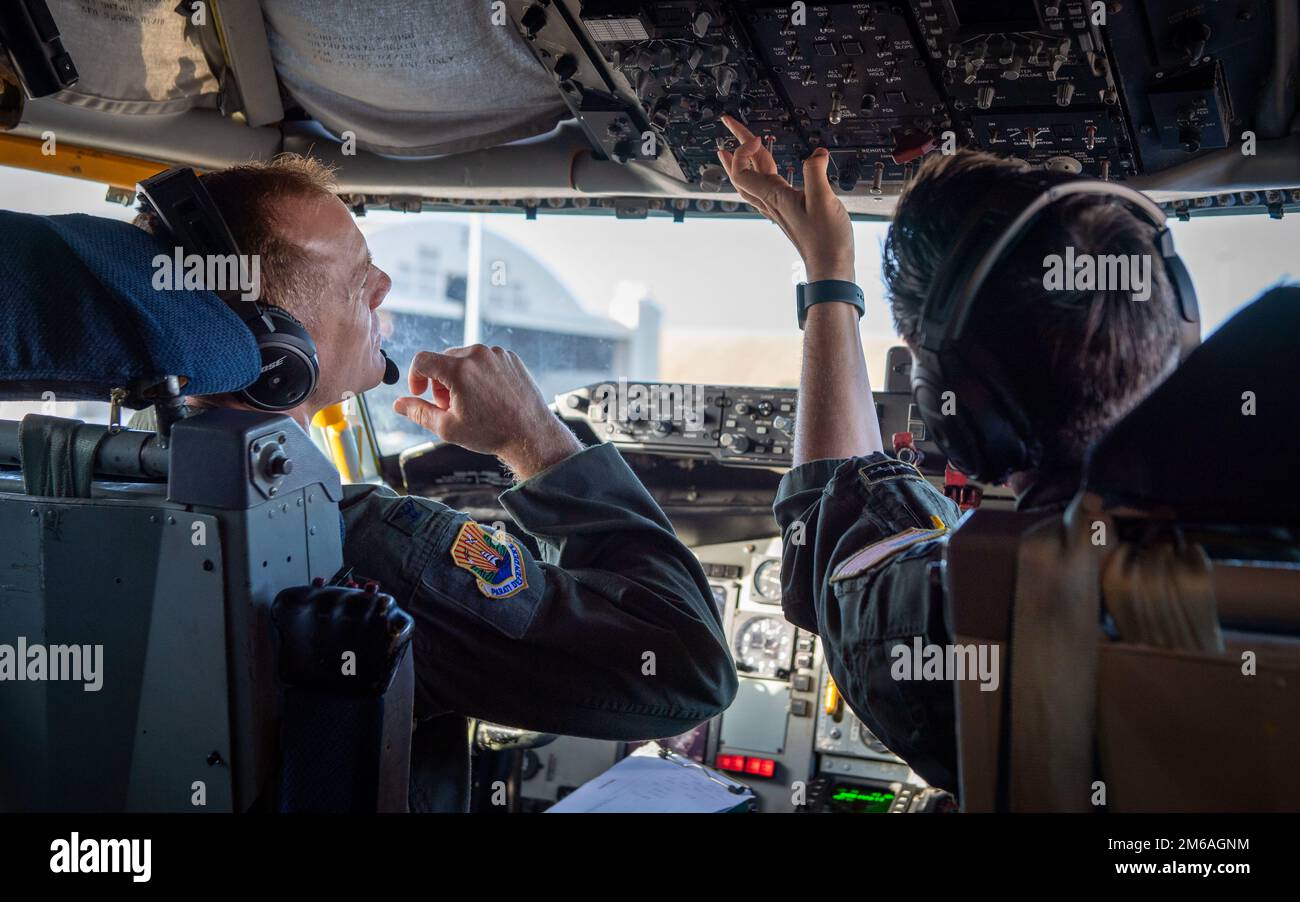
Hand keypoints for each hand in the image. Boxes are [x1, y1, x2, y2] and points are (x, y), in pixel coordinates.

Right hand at [393, 345, 582, 479]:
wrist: (531, 434)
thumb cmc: (491, 433)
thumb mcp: (447, 428)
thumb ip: (418, 412)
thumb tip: (398, 404)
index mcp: (460, 369)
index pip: (422, 360)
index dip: (415, 377)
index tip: (420, 393)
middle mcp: (478, 355)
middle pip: (443, 359)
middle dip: (440, 382)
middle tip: (450, 406)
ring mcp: (497, 354)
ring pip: (464, 358)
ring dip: (459, 377)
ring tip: (470, 403)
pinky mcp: (510, 357)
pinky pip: (485, 359)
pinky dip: (479, 374)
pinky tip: (487, 396)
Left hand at [716, 115, 854, 282]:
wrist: (830, 265)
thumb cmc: (826, 240)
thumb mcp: (824, 200)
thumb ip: (816, 172)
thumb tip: (816, 153)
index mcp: (774, 196)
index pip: (742, 170)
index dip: (745, 149)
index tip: (758, 136)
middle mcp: (771, 202)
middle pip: (743, 171)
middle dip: (735, 146)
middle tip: (728, 123)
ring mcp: (777, 208)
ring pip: (751, 181)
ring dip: (742, 161)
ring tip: (732, 148)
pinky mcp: (788, 211)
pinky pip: (765, 188)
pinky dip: (759, 174)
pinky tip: (767, 171)